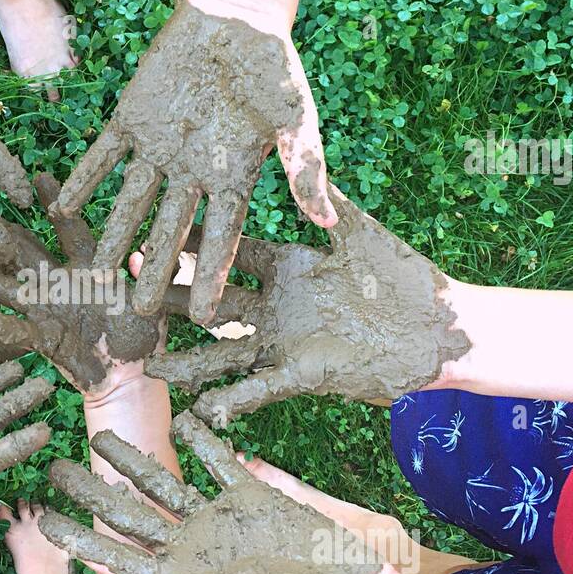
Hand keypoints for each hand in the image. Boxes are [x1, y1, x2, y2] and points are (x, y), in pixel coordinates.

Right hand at [0, 174, 165, 399]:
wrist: (132, 377)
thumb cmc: (144, 336)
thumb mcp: (155, 301)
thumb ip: (150, 275)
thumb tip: (138, 253)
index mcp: (90, 265)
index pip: (69, 227)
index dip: (54, 203)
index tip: (39, 176)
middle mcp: (63, 281)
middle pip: (26, 251)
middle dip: (1, 233)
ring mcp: (50, 309)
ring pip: (11, 286)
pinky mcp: (45, 337)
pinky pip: (22, 330)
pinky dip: (9, 328)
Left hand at [38, 411, 383, 573]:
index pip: (116, 558)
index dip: (79, 539)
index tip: (43, 520)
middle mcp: (193, 550)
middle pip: (130, 515)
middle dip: (92, 492)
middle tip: (55, 468)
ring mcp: (221, 522)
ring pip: (167, 484)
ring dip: (135, 460)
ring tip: (101, 438)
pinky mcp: (256, 498)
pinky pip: (220, 463)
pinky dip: (201, 441)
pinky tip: (179, 418)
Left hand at [50, 0, 330, 325]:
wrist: (235, 14)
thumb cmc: (274, 64)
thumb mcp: (295, 118)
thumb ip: (305, 168)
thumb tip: (328, 220)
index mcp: (231, 177)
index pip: (220, 239)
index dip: (210, 277)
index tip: (202, 317)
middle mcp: (191, 171)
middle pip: (168, 231)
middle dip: (152, 268)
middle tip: (136, 311)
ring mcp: (158, 148)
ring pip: (131, 202)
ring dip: (113, 235)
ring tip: (93, 272)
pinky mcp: (131, 120)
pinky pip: (104, 157)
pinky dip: (84, 180)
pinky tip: (61, 207)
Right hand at [147, 189, 470, 421]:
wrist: (444, 331)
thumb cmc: (409, 278)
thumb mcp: (362, 235)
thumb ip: (329, 203)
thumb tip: (301, 162)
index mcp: (287, 267)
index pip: (229, 255)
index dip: (191, 249)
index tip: (152, 237)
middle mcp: (278, 307)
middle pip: (214, 301)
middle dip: (172, 299)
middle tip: (128, 293)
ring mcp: (287, 343)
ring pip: (225, 352)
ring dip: (187, 359)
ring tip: (147, 361)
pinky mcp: (305, 374)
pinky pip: (260, 389)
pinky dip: (232, 400)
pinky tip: (201, 411)